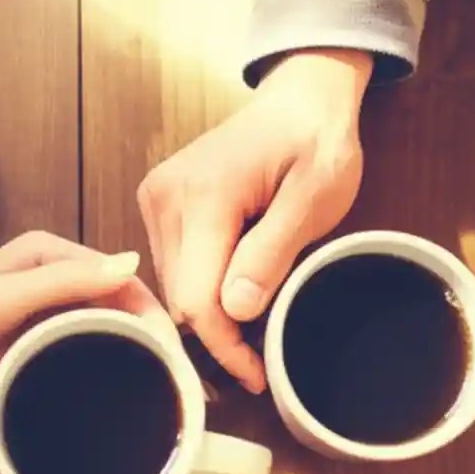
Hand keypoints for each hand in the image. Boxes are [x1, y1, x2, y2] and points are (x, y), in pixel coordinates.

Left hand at [0, 230, 175, 397]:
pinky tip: (121, 379)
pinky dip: (105, 355)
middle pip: (117, 298)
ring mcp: (42, 305)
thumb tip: (131, 263)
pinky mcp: (32, 334)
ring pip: (103, 320)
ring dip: (132, 344)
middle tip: (177, 375)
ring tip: (161, 381)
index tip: (175, 349)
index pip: (119, 276)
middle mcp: (50, 272)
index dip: (152, 309)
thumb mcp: (8, 297)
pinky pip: (81, 340)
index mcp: (49, 252)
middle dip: (150, 329)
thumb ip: (67, 280)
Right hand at [137, 49, 372, 391]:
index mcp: (204, 197)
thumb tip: (235, 310)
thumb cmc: (317, 142)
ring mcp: (157, 197)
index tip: (255, 376)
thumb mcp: (314, 199)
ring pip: (172, 286)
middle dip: (217, 335)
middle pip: (179, 298)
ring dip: (209, 311)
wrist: (301, 97)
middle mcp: (166, 197)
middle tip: (258, 361)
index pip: (197, 298)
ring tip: (253, 321)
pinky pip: (173, 265)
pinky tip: (235, 287)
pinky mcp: (159, 200)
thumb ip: (272, 253)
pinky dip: (201, 286)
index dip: (225, 347)